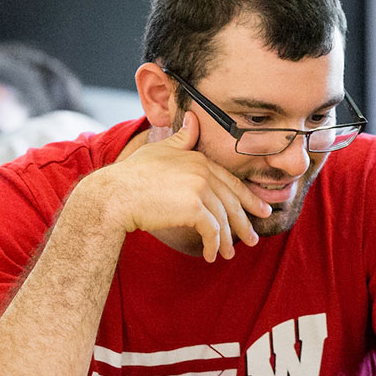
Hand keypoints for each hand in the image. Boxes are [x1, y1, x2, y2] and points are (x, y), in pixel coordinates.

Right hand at [91, 113, 270, 261]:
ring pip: (223, 219)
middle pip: (232, 201)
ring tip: (227, 254)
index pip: (230, 182)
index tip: (260, 210)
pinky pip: (212, 231)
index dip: (247, 198)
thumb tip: (193, 119)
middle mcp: (203, 171)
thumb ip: (182, 139)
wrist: (115, 194)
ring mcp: (199, 189)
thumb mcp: (159, 150)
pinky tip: (210, 256)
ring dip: (226, 240)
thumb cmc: (132, 175)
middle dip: (245, 222)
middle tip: (254, 239)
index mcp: (198, 159)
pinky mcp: (193, 208)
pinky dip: (213, 245)